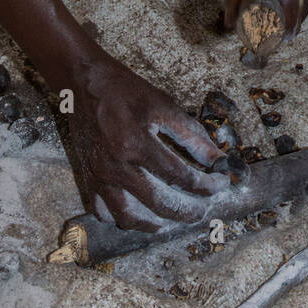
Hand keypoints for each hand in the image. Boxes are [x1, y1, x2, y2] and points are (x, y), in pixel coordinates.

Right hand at [67, 50, 227, 231]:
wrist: (86, 83)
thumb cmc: (126, 91)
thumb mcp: (164, 105)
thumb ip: (191, 135)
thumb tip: (217, 159)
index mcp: (137, 144)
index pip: (181, 177)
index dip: (206, 185)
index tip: (222, 184)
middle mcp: (117, 166)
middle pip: (159, 204)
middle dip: (187, 211)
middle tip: (203, 211)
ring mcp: (100, 176)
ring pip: (129, 217)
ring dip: (155, 224)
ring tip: (172, 220)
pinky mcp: (88, 178)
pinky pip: (103, 212)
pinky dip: (122, 218)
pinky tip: (138, 213)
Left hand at [221, 0, 307, 37]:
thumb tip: (230, 24)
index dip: (288, 20)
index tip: (283, 37)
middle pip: (298, 6)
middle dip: (290, 28)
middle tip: (277, 42)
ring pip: (306, 3)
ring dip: (297, 20)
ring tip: (285, 34)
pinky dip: (302, 9)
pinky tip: (293, 19)